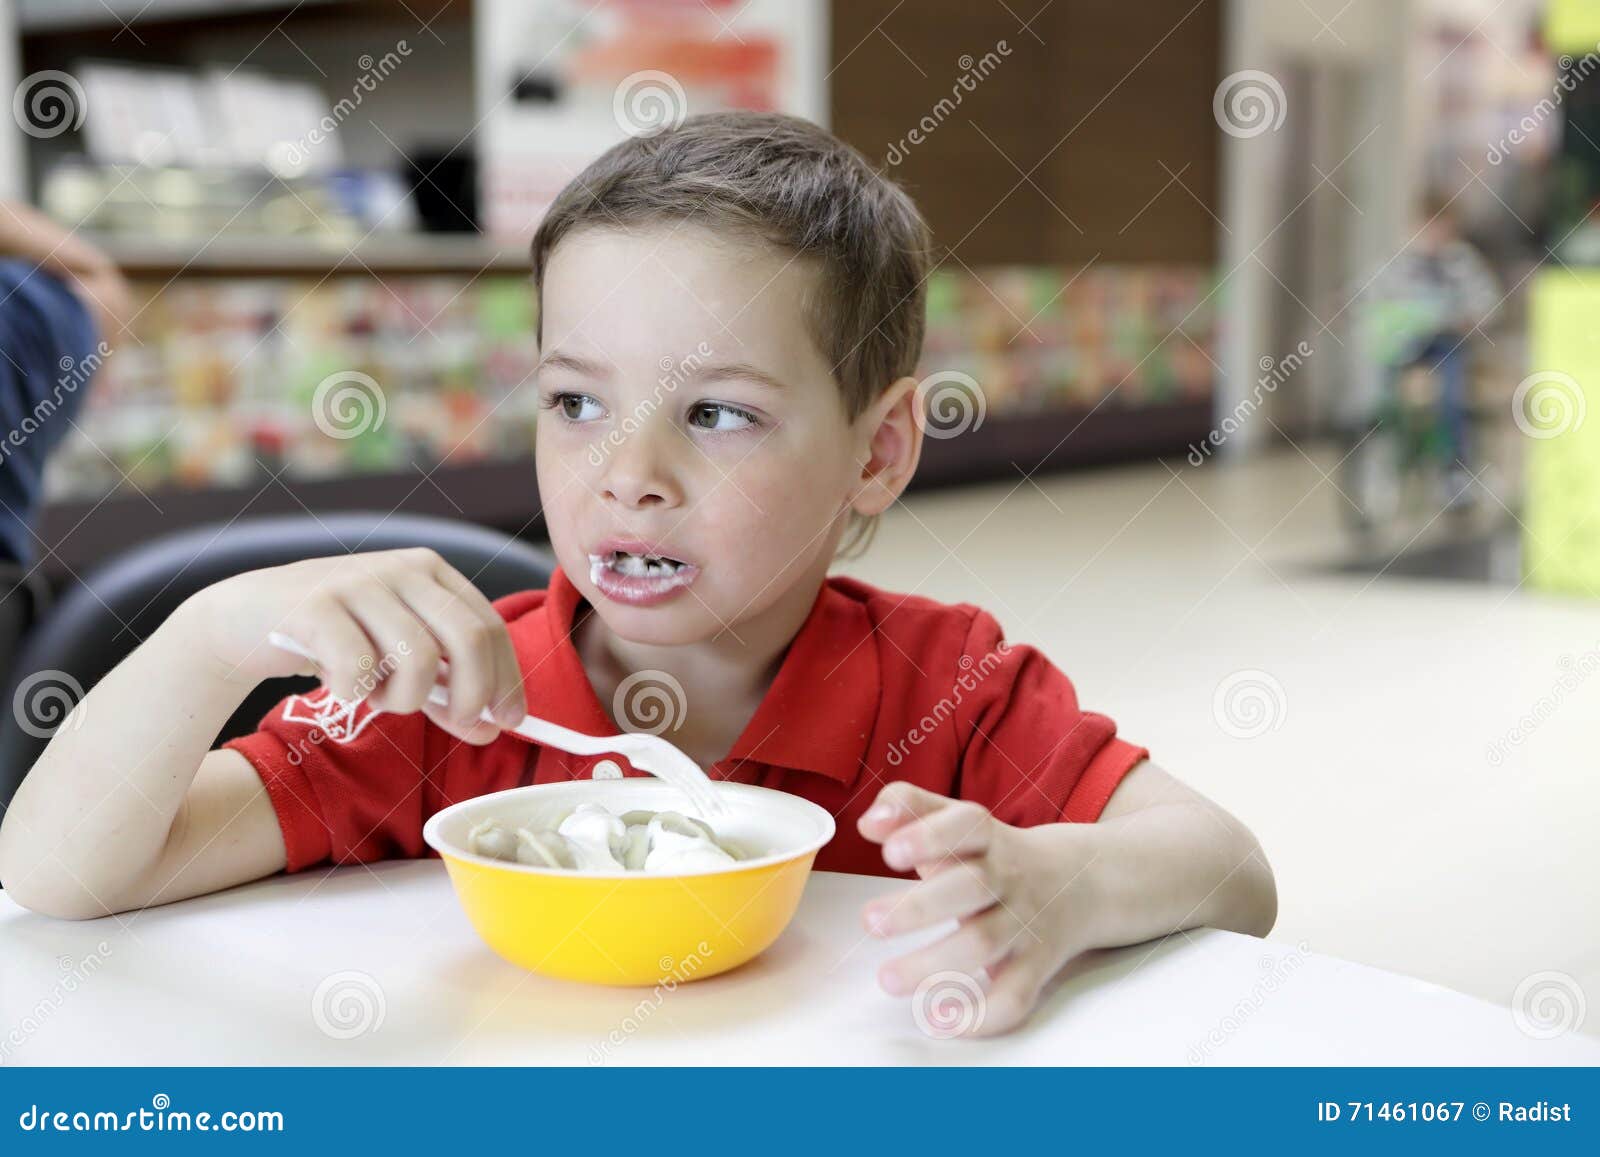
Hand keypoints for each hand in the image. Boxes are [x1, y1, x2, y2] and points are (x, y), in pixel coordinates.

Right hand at [178, 547, 526, 744]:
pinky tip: (340, 688)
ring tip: (376, 698)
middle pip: (466, 639)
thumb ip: (445, 690)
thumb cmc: (334, 641)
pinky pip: (361, 669)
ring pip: (417, 659)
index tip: (511, 720)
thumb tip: (495, 726)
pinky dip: (356, 694)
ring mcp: (358, 582)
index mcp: (430, 571)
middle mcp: (401, 568)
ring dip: (403, 699)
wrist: (245, 620)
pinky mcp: (316, 605)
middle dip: (472, 694)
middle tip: (461, 723)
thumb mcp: (397, 660)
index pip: (488, 626)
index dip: (507, 678)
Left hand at [857, 781, 1095, 1035]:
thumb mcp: (958, 821)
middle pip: (972, 888)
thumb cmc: (993, 854)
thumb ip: (911, 809)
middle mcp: (1008, 877)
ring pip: (985, 943)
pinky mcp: (1036, 965)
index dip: (928, 836)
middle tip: (870, 922)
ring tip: (888, 979)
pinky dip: (980, 1015)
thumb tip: (868, 820)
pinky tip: (938, 1019)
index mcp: (987, 837)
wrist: (1078, 882)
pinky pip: (1014, 994)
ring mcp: (1025, 922)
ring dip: (934, 962)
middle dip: (919, 907)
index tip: (889, 852)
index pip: (965, 826)